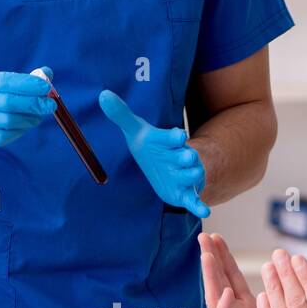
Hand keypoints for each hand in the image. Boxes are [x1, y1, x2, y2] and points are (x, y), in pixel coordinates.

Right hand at [0, 69, 55, 166]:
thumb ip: (18, 82)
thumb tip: (47, 74)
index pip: (3, 80)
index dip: (26, 84)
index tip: (45, 87)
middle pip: (6, 102)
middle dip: (32, 103)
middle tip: (49, 105)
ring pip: (6, 120)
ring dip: (28, 119)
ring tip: (37, 117)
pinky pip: (2, 136)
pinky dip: (18, 131)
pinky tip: (24, 127)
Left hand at [99, 89, 209, 217]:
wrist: (163, 165)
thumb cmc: (151, 146)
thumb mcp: (135, 130)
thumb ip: (121, 115)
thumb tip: (103, 95)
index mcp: (170, 142)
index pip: (173, 137)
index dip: (175, 137)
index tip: (178, 135)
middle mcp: (181, 157)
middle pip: (186, 156)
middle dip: (186, 157)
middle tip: (186, 156)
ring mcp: (185, 175)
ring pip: (191, 176)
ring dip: (191, 177)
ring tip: (190, 177)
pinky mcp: (186, 193)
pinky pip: (194, 200)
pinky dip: (199, 206)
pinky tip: (204, 212)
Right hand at [199, 232, 279, 307]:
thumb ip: (269, 304)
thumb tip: (276, 280)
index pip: (231, 277)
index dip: (223, 257)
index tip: (217, 237)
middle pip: (218, 283)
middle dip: (211, 260)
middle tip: (203, 238)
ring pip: (216, 301)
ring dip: (210, 279)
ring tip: (206, 257)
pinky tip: (225, 296)